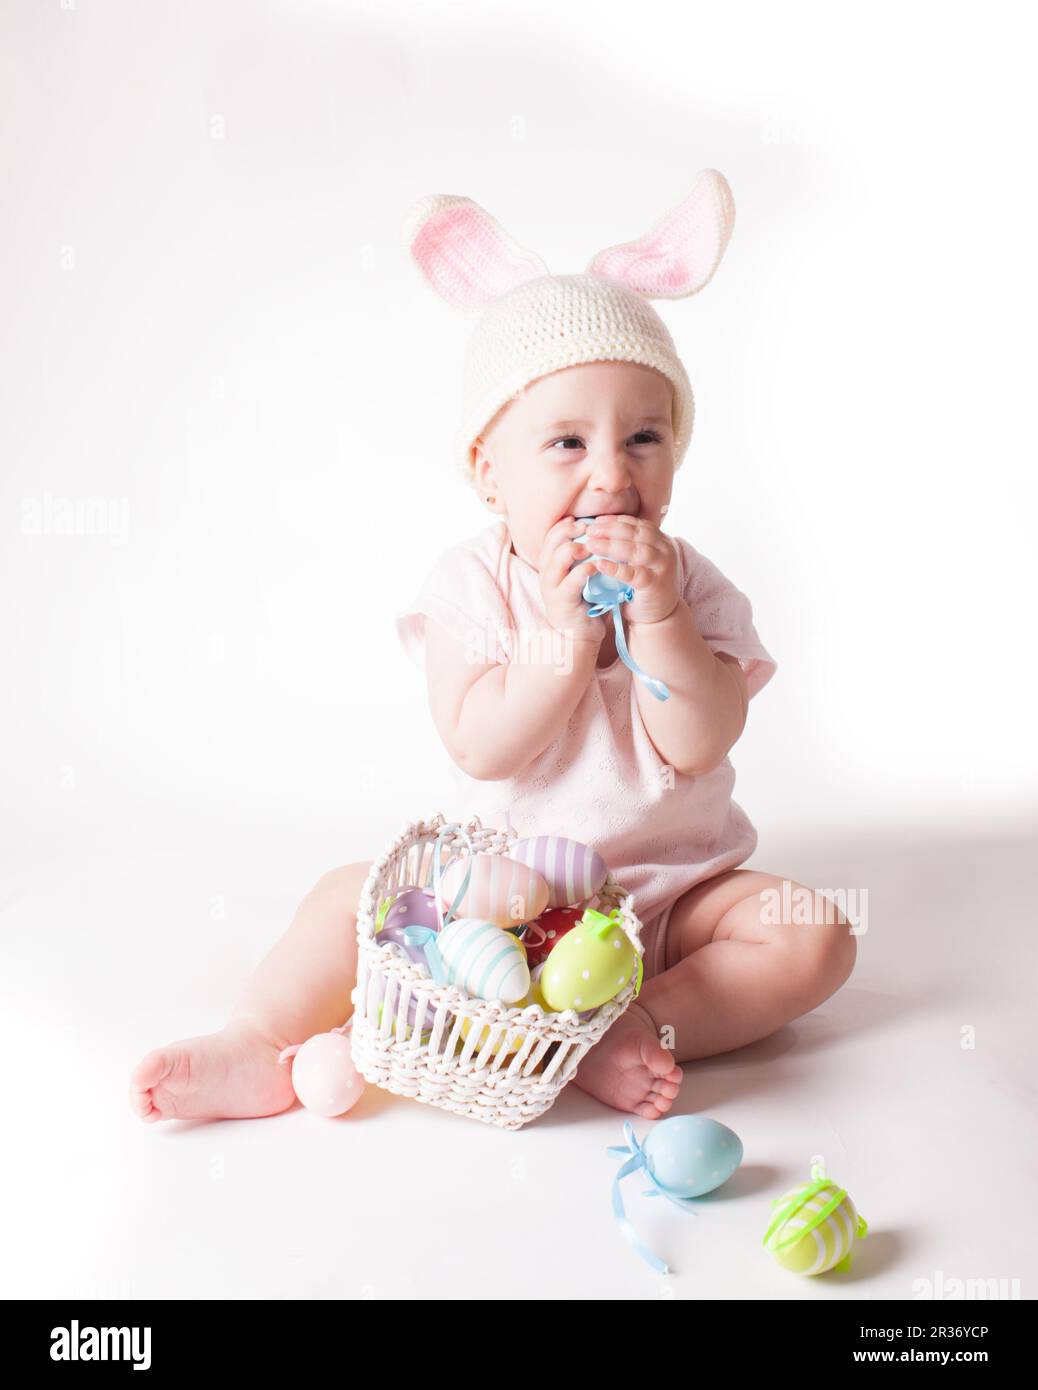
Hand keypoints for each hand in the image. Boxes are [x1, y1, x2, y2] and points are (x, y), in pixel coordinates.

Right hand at [538, 517, 607, 644]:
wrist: (579, 634)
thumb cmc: (584, 601)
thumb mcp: (579, 575)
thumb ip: (583, 557)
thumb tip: (597, 532)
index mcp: (549, 565)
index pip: (551, 536)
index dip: (565, 525)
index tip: (582, 520)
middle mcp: (546, 574)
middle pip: (552, 543)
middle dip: (571, 531)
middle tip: (590, 528)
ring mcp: (552, 588)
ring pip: (558, 558)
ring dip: (577, 548)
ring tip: (593, 545)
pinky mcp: (562, 601)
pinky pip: (572, 580)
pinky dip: (585, 570)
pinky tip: (597, 566)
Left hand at [581, 514, 679, 625]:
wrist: (658, 614)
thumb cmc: (642, 585)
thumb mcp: (637, 560)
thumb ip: (626, 544)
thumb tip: (598, 529)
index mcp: (660, 540)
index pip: (636, 524)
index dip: (615, 521)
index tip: (596, 522)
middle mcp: (665, 550)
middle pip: (636, 533)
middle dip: (611, 530)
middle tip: (590, 531)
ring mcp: (662, 567)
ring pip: (636, 551)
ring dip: (611, 546)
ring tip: (591, 545)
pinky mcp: (655, 584)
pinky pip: (634, 574)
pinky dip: (616, 569)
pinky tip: (600, 565)